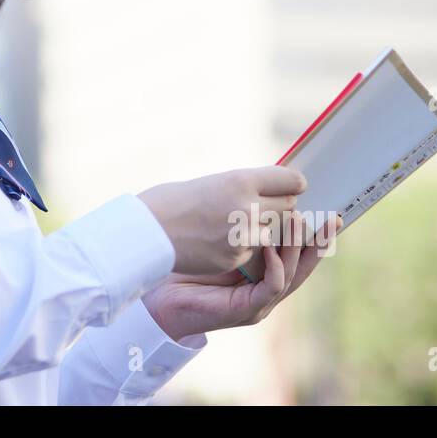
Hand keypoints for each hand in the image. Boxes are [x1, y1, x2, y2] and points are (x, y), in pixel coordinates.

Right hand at [137, 166, 308, 276]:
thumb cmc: (170, 202)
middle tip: (262, 208)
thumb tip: (268, 191)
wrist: (145, 232)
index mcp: (242, 180)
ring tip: (239, 226)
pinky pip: (255, 252)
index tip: (288, 188)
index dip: (291, 185)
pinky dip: (246, 249)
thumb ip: (242, 187)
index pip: (292, 181)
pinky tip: (223, 243)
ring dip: (264, 230)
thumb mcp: (212, 184)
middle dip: (278, 208)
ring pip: (275, 233)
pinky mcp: (236, 257)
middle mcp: (249, 207)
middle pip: (289, 207)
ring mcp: (245, 235)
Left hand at [141, 211, 342, 340]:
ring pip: (291, 275)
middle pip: (303, 265)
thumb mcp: (221, 241)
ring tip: (297, 221)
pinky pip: (271, 288)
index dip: (313, 234)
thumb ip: (242, 225)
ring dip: (296, 248)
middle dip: (319, 241)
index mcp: (264, 273)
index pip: (297, 253)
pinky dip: (275, 268)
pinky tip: (271, 248)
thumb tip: (256, 191)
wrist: (161, 299)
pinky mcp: (247, 310)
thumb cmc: (187, 267)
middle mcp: (267, 289)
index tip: (325, 209)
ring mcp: (260, 302)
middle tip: (331, 218)